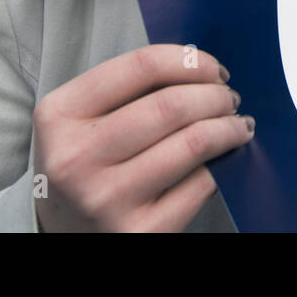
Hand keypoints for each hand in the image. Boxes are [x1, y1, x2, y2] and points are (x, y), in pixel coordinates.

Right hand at [33, 44, 253, 231]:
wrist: (66, 235)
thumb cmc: (86, 167)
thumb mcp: (84, 120)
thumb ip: (130, 91)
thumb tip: (201, 71)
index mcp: (59, 115)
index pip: (141, 66)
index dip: (190, 61)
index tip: (211, 68)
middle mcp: (75, 158)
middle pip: (171, 105)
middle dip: (215, 95)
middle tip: (228, 98)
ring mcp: (106, 199)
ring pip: (193, 143)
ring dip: (229, 127)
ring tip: (237, 124)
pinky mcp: (138, 231)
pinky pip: (201, 184)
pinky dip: (222, 165)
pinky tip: (226, 158)